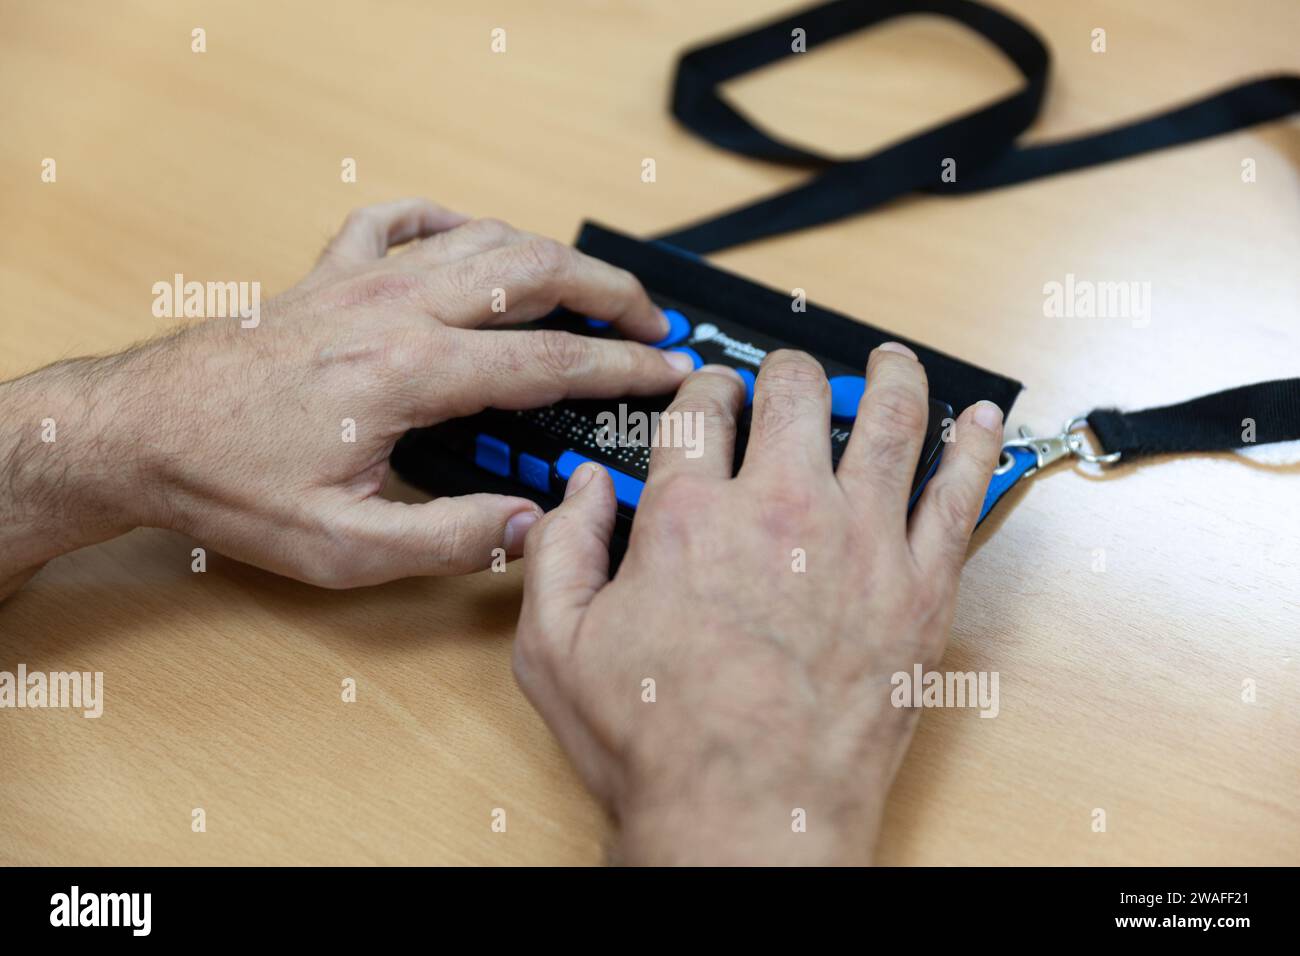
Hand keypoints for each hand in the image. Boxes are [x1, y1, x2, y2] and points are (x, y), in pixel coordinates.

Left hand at [0, 198, 691, 593]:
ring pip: (482, 236)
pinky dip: (449, 218)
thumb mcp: (343, 548)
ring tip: (590, 284)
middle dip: (608, 289)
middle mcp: (393, 311)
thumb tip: (530, 522)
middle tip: (650, 320)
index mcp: (406, 375)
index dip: (622, 365)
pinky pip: (400, 219)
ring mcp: (359, 281)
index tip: (670, 369)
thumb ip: (448, 538)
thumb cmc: (228, 486)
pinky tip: (471, 238)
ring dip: (549, 254)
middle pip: (532, 271)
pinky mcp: (327, 274)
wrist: (137, 433)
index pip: (547, 359)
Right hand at [513, 345, 1003, 864]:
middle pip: (794, 390)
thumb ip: (559, 552)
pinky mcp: (920, 588)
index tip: (712, 393)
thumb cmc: (657, 745)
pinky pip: (960, 494)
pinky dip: (972, 446)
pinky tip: (977, 420)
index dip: (705, 385)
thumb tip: (579, 491)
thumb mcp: (554, 650)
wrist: (747, 818)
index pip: (702, 405)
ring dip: (889, 377)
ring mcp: (860, 543)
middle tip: (790, 379)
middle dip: (787, 372)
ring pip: (889, 419)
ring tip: (890, 361)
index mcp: (690, 515)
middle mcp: (780, 509)